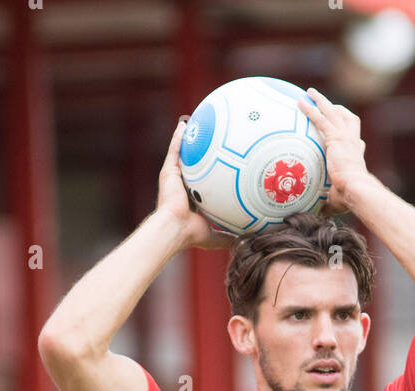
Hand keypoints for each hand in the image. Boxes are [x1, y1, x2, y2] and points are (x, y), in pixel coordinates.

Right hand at [156, 119, 237, 251]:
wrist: (174, 228)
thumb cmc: (190, 235)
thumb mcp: (214, 236)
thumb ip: (228, 237)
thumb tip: (247, 242)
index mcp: (188, 201)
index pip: (199, 185)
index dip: (206, 177)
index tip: (216, 169)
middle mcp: (179, 188)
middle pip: (190, 166)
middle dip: (196, 155)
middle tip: (206, 141)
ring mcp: (172, 179)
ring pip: (180, 155)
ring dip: (186, 140)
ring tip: (193, 125)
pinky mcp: (167, 172)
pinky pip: (174, 150)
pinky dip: (178, 137)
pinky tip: (184, 124)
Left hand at [296, 87, 370, 214]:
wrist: (356, 189)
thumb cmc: (349, 198)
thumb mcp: (338, 200)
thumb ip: (327, 203)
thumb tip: (316, 214)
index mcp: (356, 156)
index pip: (356, 142)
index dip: (351, 137)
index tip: (346, 136)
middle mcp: (353, 143)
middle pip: (348, 119)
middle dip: (338, 109)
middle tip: (328, 104)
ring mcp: (345, 137)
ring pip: (334, 112)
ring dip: (322, 101)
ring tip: (310, 92)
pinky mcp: (336, 137)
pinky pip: (321, 119)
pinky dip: (311, 109)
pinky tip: (300, 102)